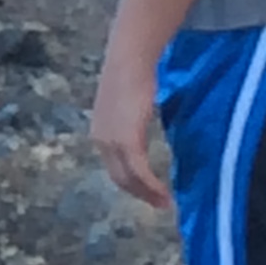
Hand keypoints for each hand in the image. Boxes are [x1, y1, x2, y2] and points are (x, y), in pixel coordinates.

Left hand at [88, 52, 171, 210]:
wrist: (129, 60)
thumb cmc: (131, 75)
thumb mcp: (126, 104)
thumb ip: (128, 120)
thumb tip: (137, 125)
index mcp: (99, 133)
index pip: (114, 166)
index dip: (131, 182)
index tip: (148, 192)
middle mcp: (100, 141)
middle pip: (120, 178)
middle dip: (140, 194)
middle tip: (160, 204)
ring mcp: (112, 142)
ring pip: (130, 179)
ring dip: (148, 194)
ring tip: (165, 203)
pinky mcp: (127, 141)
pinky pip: (140, 172)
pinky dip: (152, 186)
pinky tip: (164, 194)